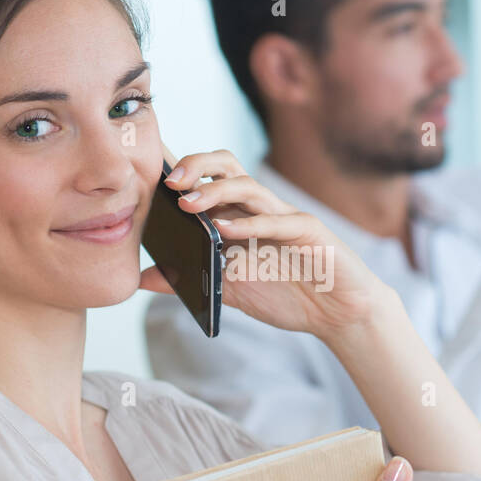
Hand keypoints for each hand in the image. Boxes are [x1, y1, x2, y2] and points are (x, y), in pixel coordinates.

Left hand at [138, 148, 393, 342]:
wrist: (339, 314)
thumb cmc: (289, 294)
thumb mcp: (228, 290)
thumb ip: (189, 281)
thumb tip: (142, 279)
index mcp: (241, 215)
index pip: (209, 178)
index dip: (181, 167)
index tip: (147, 171)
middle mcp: (261, 208)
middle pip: (228, 166)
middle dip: (197, 166)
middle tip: (168, 182)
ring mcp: (286, 217)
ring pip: (250, 187)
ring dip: (216, 191)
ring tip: (188, 203)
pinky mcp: (310, 233)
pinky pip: (279, 221)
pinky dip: (250, 224)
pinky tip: (225, 230)